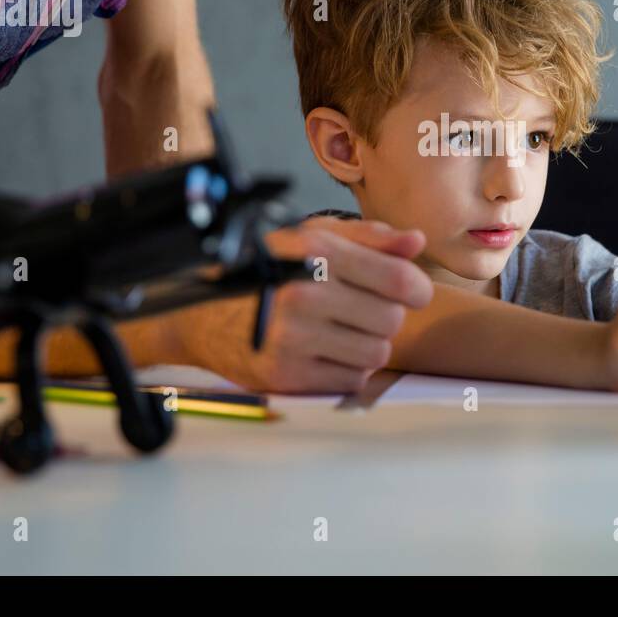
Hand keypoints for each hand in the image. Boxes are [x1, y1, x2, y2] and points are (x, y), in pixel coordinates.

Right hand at [179, 218, 433, 392]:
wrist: (201, 313)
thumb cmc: (267, 268)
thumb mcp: (312, 236)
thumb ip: (369, 237)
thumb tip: (416, 242)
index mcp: (316, 253)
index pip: (397, 280)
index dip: (416, 289)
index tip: (411, 293)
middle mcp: (304, 293)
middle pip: (392, 321)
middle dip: (384, 316)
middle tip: (359, 310)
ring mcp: (293, 338)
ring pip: (376, 354)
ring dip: (366, 345)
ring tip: (340, 331)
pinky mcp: (286, 375)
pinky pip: (351, 380)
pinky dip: (346, 370)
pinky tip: (324, 352)